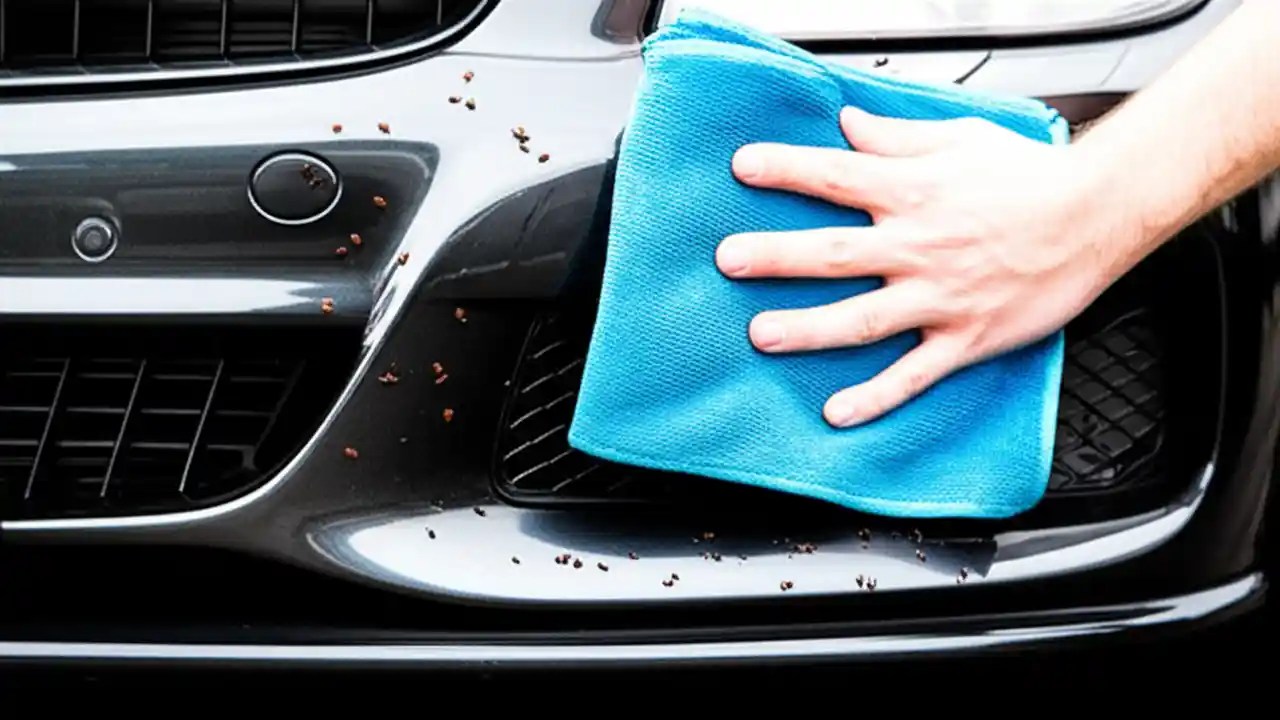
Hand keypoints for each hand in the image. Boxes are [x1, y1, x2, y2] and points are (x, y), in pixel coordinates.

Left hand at [718, 106, 1135, 427]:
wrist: (1098, 216)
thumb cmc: (1032, 177)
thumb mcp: (961, 139)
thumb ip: (897, 138)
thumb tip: (849, 124)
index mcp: (915, 193)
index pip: (836, 176)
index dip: (786, 169)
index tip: (743, 168)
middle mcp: (920, 247)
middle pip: (833, 253)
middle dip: (775, 256)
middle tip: (730, 259)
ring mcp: (941, 297)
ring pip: (861, 318)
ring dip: (807, 328)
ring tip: (762, 334)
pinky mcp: (966, 337)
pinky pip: (914, 374)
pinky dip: (876, 397)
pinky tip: (837, 412)